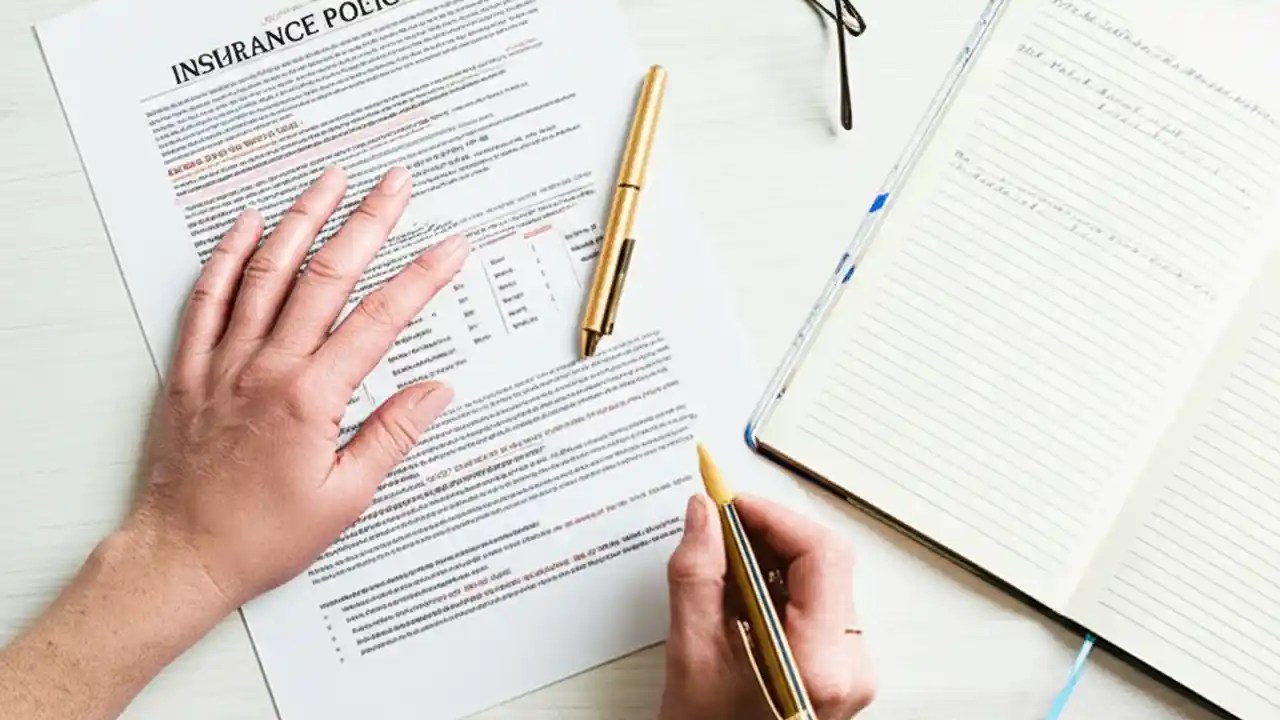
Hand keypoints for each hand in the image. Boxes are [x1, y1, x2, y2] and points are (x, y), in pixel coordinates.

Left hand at [0, 167, 469, 719]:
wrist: (182, 555)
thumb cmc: (263, 536)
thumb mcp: (345, 498)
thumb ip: (391, 435)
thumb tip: (436, 390)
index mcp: (312, 399)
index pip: (379, 320)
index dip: (421, 278)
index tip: (450, 247)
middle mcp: (268, 368)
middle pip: (327, 277)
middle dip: (368, 223)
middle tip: (395, 184)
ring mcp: (224, 363)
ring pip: (267, 274)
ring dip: (302, 221)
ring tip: (329, 181)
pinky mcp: (190, 370)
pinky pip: (208, 299)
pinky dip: (227, 256)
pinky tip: (248, 224)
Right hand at [658, 495, 874, 719]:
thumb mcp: (692, 654)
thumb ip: (697, 575)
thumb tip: (704, 517)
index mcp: (819, 664)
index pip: (820, 556)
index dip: (772, 518)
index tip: (731, 505)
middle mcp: (850, 666)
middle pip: (825, 563)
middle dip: (769, 535)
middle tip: (721, 526)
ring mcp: (850, 669)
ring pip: (822, 580)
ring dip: (772, 560)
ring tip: (723, 565)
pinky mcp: (839, 668)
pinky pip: (817, 604)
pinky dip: (779, 587)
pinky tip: (740, 595)